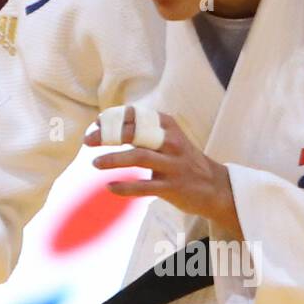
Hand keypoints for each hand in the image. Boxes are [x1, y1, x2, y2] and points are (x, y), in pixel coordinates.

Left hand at [84, 107, 243, 238]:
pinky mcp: (172, 187)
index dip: (113, 118)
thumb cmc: (184, 162)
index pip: (136, 116)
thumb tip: (107, 127)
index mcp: (168, 126)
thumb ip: (143, 133)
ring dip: (113, 159)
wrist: (215, 187)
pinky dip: (125, 187)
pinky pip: (144, 187)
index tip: (97, 123)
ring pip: (138, 157)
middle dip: (108, 136)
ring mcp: (173, 165)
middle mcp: (171, 142)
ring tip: (95, 163)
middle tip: (88, 141)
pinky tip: (110, 187)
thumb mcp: (168, 140)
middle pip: (134, 134)